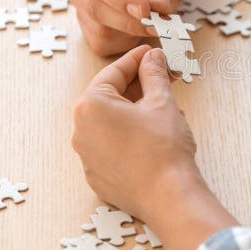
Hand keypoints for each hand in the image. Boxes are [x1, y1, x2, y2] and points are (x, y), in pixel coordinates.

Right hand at [59, 0, 206, 55]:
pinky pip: (104, 40)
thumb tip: (157, 7)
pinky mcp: (95, 17)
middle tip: (165, 21)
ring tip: (162, 19)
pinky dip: (129, 40)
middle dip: (129, 19)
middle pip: (92, 5)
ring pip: (98, 28)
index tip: (147, 10)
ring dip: (131, 32)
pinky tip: (150, 25)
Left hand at [71, 45, 197, 218]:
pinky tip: (155, 135)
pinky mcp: (98, 176)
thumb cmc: (163, 148)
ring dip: (136, 111)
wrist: (168, 196)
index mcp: (91, 106)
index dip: (137, 60)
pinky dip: (130, 136)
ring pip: (112, 123)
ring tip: (166, 108)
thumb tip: (153, 58)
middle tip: (163, 77)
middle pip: (110, 97)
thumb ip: (154, 75)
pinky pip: (112, 147)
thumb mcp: (162, 102)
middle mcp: (81, 130)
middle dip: (138, 86)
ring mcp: (87, 156)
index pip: (114, 73)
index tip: (151, 53)